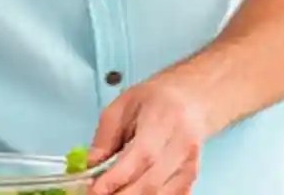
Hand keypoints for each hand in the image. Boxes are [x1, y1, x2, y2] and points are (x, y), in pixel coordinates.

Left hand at [86, 74, 210, 194]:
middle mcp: (182, 144)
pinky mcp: (192, 177)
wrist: (191, 99)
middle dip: (121, 194)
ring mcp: (190, 163)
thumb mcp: (121, 107)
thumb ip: (105, 137)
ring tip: (112, 194)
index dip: (118, 177)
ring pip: (161, 194)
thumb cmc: (153, 100)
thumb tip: (91, 167)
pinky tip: (131, 193)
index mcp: (163, 119)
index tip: (96, 189)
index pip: (142, 155)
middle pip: (152, 182)